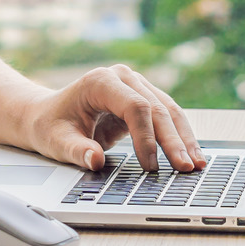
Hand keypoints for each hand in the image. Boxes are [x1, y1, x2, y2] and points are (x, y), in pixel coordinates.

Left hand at [20, 64, 205, 172]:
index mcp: (100, 81)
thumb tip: (96, 161)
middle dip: (173, 140)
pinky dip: (179, 136)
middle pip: (157, 107)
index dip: (146, 137)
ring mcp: (135, 85)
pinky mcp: (142, 99)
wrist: (47, 114)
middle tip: (185, 168)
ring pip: (168, 110)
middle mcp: (122, 77)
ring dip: (184, 138)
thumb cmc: (50, 126)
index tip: (150, 166)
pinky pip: (166, 116)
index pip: (135, 106)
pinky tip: (191, 154)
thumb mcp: (56, 141)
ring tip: (197, 163)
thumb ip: (76, 151)